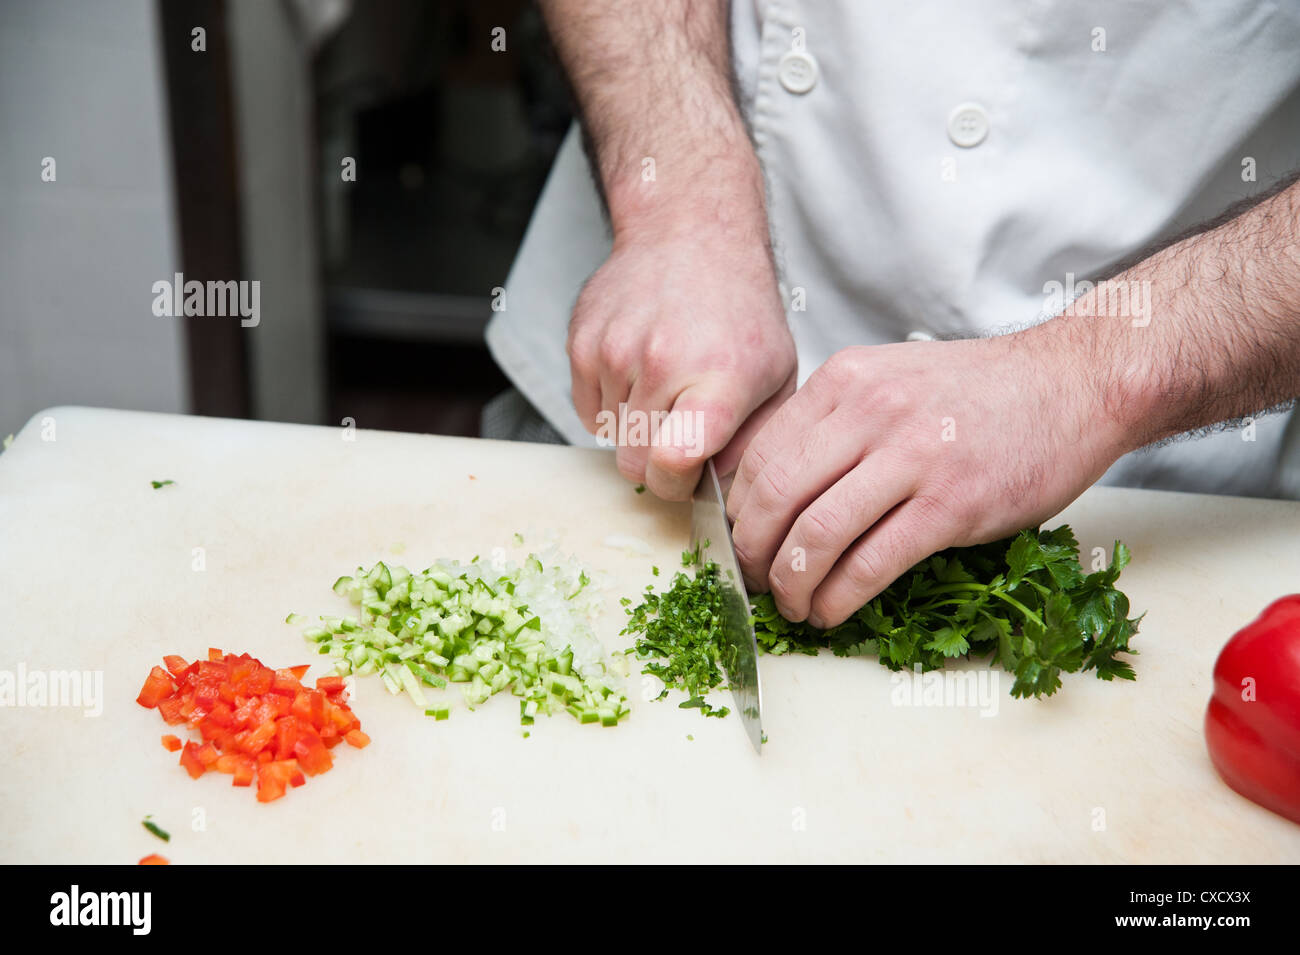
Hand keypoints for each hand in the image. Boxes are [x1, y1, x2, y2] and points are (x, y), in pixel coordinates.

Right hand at [567, 218, 796, 499]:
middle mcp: (662, 363)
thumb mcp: (776, 376)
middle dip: (657, 465)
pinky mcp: (582, 343)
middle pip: (635, 465)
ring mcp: (615, 351)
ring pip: (611, 438)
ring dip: (637, 428)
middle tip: (681, 435)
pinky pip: (589, 412)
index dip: (676, 484)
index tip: (689, 474)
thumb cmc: (739, 311)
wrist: (692, 235)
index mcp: (718, 378)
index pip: (674, 460)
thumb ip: (754, 442)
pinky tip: (640, 372)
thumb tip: (724, 493)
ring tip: (666, 386)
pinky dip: (612, 406)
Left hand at [726, 333, 1130, 626]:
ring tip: (790, 604)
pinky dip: (839, 597)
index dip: (740, 510)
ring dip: (790, 583)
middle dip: (753, 552)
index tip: (741, 541)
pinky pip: (872, 563)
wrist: (1074, 384)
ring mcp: (912, 457)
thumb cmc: (981, 393)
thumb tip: (778, 488)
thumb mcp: (892, 379)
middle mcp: (869, 412)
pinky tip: (831, 612)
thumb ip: (837, 421)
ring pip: (817, 533)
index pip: (761, 454)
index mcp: (845, 381)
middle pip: (775, 496)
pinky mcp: (951, 505)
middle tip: (754, 581)